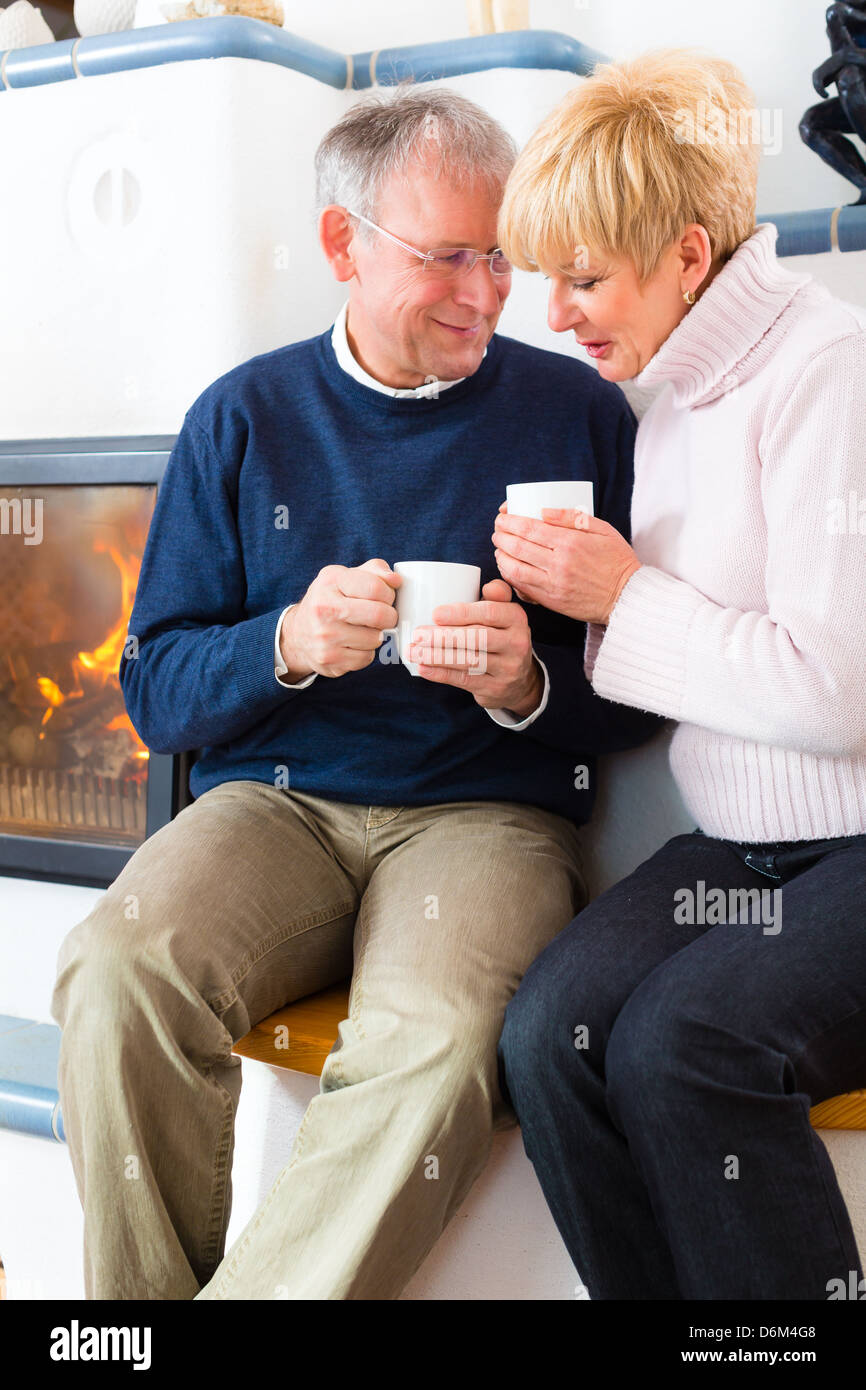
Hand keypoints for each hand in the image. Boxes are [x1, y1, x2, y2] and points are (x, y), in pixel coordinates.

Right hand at [279, 558, 400, 679]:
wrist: (299, 633)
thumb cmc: (330, 602)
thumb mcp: (346, 577)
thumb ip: (375, 571)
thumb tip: (395, 580)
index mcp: (331, 581)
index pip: (376, 587)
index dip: (389, 594)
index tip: (385, 598)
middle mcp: (324, 608)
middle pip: (380, 615)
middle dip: (390, 617)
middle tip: (384, 617)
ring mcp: (325, 636)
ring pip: (376, 639)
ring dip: (377, 636)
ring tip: (363, 630)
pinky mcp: (329, 659)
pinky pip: (366, 658)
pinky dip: (366, 652)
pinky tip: (354, 644)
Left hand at [408, 578, 542, 715]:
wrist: (521, 680)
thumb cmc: (502, 636)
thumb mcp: (506, 614)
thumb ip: (497, 596)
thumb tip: (487, 586)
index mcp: (517, 619)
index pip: (490, 613)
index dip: (462, 613)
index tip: (435, 613)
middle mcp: (516, 644)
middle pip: (477, 638)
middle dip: (444, 636)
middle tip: (418, 634)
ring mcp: (507, 669)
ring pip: (469, 661)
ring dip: (437, 656)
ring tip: (414, 651)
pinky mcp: (495, 688)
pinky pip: (465, 680)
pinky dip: (441, 674)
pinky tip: (423, 668)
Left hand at [492, 503, 640, 624]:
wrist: (627, 597)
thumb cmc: (616, 560)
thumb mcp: (602, 529)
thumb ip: (572, 517)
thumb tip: (543, 510)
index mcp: (570, 543)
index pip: (529, 529)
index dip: (510, 522)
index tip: (502, 517)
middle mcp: (559, 564)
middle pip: (517, 547)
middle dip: (501, 536)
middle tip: (497, 530)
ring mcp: (554, 584)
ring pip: (515, 569)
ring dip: (501, 556)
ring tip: (499, 548)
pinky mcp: (552, 601)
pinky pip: (523, 588)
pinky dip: (510, 576)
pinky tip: (507, 567)